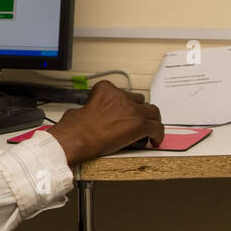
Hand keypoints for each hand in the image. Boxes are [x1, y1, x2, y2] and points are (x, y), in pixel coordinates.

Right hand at [49, 80, 164, 164]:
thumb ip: (90, 108)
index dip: (122, 102)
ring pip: (152, 112)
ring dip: (150, 120)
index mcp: (106, 90)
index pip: (120, 91)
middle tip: (134, 120)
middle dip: (138, 110)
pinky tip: (154, 140)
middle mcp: (122, 97)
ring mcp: (132, 110)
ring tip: (148, 128)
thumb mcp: (78, 110)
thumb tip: (89, 114)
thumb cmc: (73, 128)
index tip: (120, 110)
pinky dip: (157, 134)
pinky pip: (156, 128)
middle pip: (139, 100)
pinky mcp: (140, 125)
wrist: (75, 139)